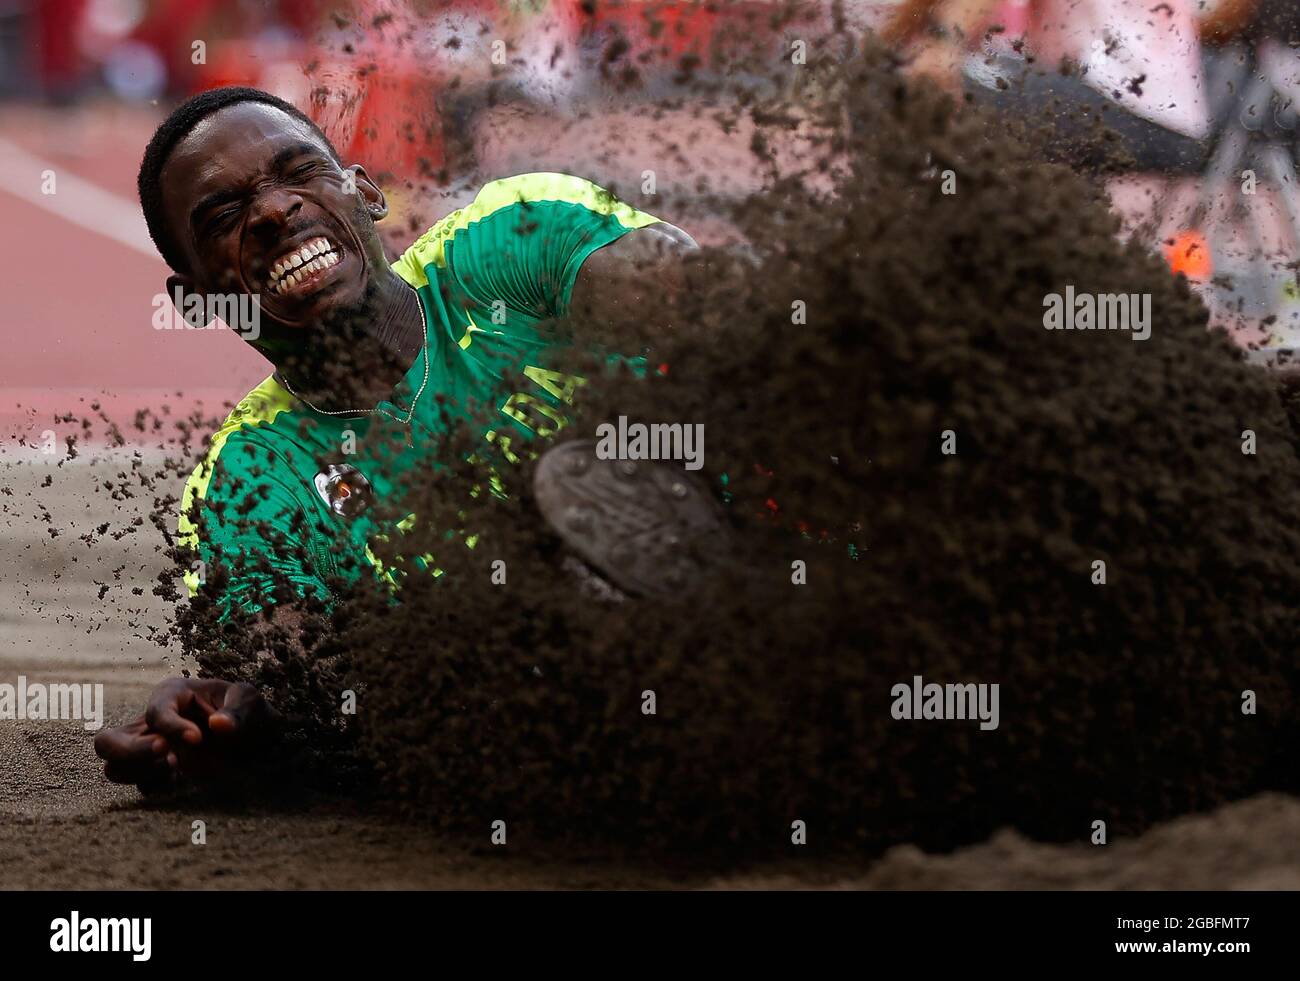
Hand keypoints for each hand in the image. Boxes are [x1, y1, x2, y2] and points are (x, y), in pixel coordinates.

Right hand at [94, 678, 273, 787]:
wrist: (257, 734)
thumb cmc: (248, 709)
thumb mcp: (250, 701)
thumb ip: (238, 711)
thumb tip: (218, 726)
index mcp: (171, 694)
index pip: (155, 712)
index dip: (171, 727)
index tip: (198, 739)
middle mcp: (151, 722)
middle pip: (107, 742)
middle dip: (131, 753)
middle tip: (170, 758)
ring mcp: (150, 750)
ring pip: (115, 768)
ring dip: (141, 773)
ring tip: (178, 768)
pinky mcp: (159, 773)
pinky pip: (142, 787)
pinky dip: (158, 788)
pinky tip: (184, 782)